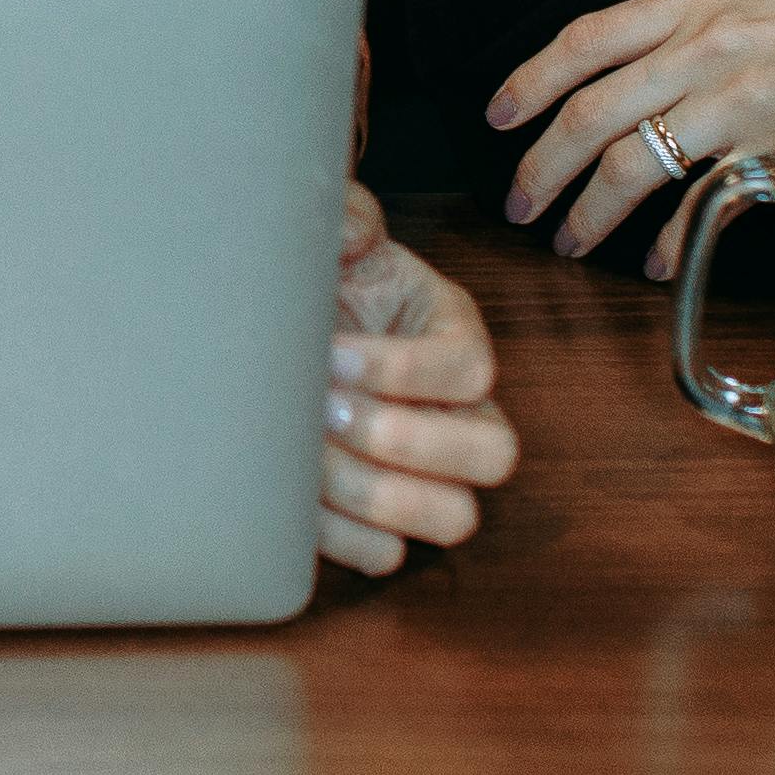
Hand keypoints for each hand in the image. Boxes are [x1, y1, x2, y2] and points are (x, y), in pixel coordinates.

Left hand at [320, 183, 520, 574]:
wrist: (279, 331)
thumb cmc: (321, 284)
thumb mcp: (335, 236)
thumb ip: (346, 216)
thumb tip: (351, 234)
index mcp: (455, 335)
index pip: (470, 367)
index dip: (403, 369)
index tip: (331, 356)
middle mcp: (463, 412)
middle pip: (494, 455)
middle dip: (404, 439)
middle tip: (325, 414)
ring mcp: (434, 476)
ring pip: (455, 519)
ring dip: (377, 497)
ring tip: (305, 462)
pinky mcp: (387, 521)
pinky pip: (390, 558)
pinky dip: (344, 541)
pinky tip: (290, 504)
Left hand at [495, 0, 774, 266]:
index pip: (584, 39)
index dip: (529, 79)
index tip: (497, 115)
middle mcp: (705, 47)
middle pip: (591, 111)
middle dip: (541, 165)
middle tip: (517, 204)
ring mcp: (739, 100)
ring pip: (634, 162)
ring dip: (591, 210)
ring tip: (567, 241)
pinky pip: (705, 202)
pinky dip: (675, 237)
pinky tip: (657, 263)